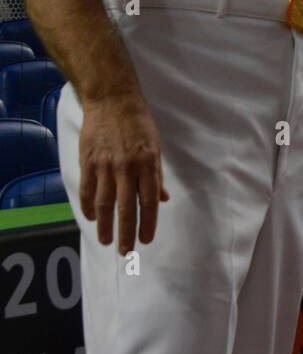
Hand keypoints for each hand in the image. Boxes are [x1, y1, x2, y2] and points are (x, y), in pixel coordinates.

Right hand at [79, 92, 168, 254]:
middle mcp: (126, 167)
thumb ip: (157, 175)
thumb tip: (163, 200)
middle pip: (125, 209)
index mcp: (147, 163)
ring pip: (104, 205)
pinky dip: (89, 207)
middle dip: (126, 234)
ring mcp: (105, 165)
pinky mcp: (88, 161)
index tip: (146, 241)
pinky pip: (88, 191)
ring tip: (106, 241)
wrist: (111, 100)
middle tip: (126, 252)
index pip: (148, 202)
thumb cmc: (138, 122)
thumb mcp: (155, 146)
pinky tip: (92, 218)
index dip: (148, 225)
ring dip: (105, 227)